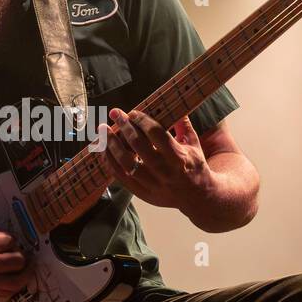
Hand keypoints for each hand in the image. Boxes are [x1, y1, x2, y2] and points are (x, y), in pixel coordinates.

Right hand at [0, 226, 32, 296]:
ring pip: (13, 283)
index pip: (5, 241)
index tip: (9, 239)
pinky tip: (10, 279)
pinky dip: (10, 286)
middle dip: (24, 257)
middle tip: (25, 254)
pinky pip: (0, 292)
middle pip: (16, 262)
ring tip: (26, 269)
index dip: (10, 238)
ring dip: (24, 275)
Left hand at [99, 109, 213, 212]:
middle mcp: (164, 171)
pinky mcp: (142, 194)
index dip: (142, 121)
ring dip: (111, 144)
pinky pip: (120, 177)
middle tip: (115, 113)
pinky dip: (109, 162)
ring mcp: (151, 184)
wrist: (197, 198)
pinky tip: (104, 150)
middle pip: (138, 145)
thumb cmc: (195, 167)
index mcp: (178, 157)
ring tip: (103, 131)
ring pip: (125, 162)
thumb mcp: (194, 145)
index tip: (132, 112)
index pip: (156, 133)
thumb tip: (174, 103)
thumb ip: (183, 125)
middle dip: (124, 127)